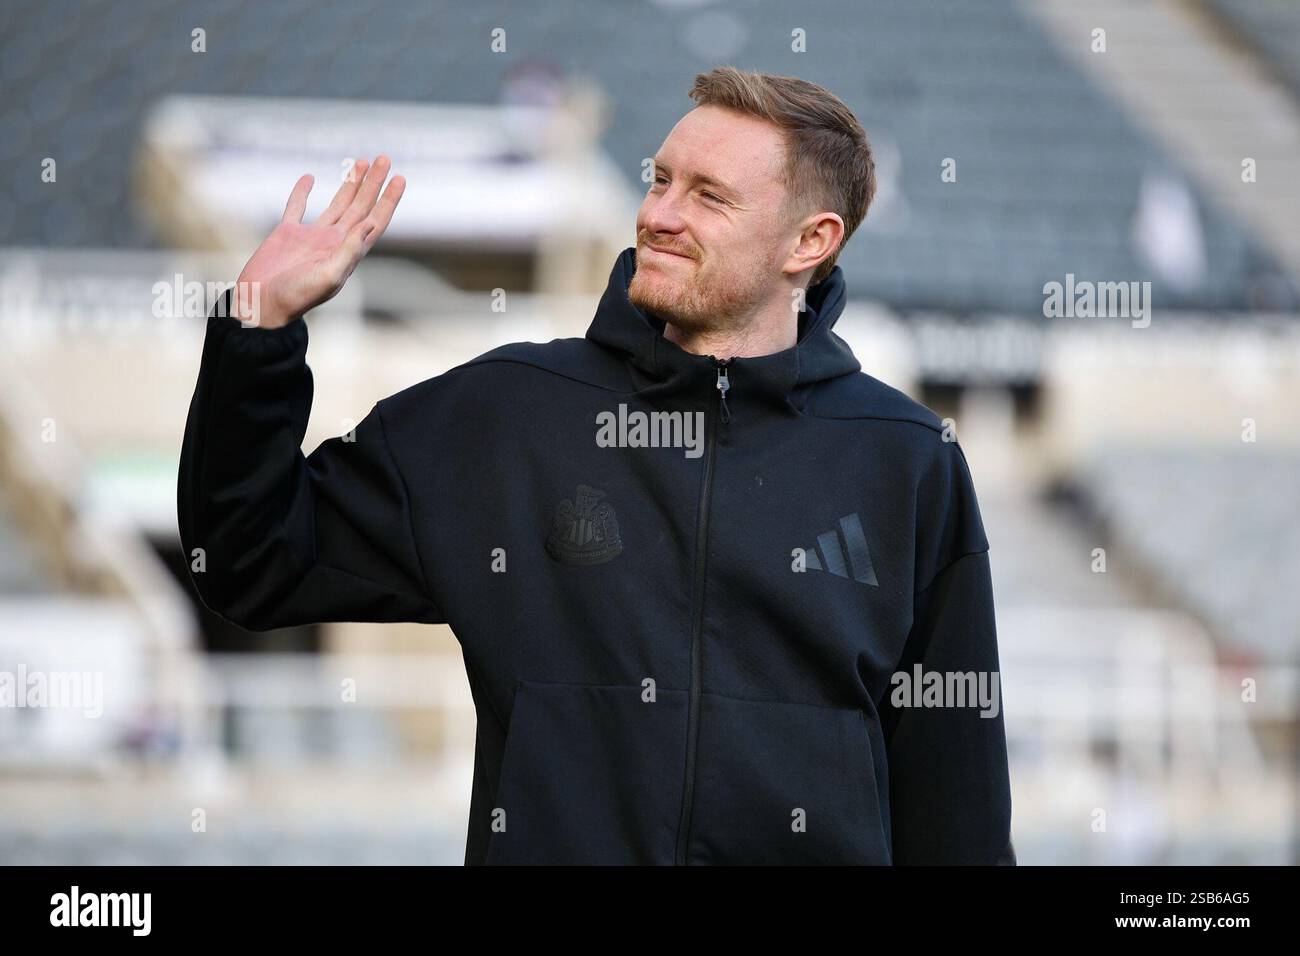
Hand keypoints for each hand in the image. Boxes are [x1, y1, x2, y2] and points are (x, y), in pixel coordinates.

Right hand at [232, 156, 404, 327]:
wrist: (260, 304)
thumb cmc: (296, 297)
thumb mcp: (328, 276)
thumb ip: (350, 251)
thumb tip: (370, 225)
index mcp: (347, 252)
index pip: (375, 221)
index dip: (389, 200)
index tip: (400, 178)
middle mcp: (333, 242)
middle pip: (360, 206)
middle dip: (373, 183)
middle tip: (385, 159)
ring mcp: (311, 237)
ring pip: (337, 203)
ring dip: (350, 183)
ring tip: (362, 162)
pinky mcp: (286, 233)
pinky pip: (296, 206)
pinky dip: (302, 191)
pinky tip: (310, 177)